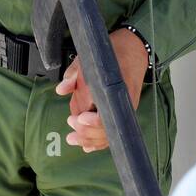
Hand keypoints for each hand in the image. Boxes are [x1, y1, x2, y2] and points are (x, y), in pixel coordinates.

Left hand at [54, 28, 149, 152]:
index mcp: (116, 90)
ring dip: (90, 140)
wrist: (134, 50)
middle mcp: (122, 103)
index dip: (92, 122)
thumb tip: (61, 89)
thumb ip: (74, 74)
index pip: (106, 114)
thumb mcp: (89, 57)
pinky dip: (100, 141)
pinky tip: (87, 145)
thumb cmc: (113, 52)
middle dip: (87, 132)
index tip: (79, 118)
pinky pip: (113, 132)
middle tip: (71, 124)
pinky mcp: (123, 113)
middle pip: (107, 129)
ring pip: (109, 134)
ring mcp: (124, 110)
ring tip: (73, 138)